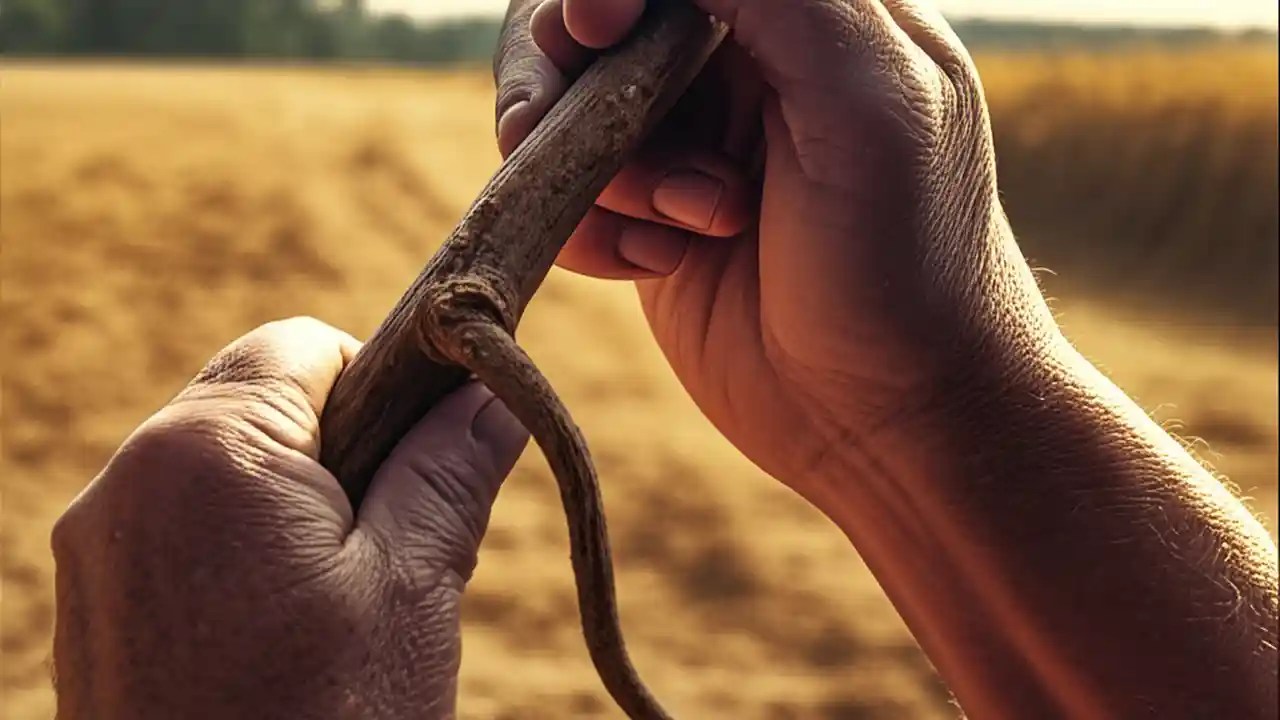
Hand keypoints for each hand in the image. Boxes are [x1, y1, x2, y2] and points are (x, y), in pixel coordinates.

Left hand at [51, 318, 528, 719]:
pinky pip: (184, 535)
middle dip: (342, 453)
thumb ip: (450, 470)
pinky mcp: (98, 612)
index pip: (305, 344)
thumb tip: (496, 391)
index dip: (382, 383)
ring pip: (224, 472)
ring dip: (297, 508)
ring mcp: (97, 552)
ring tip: (347, 608)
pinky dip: (245, 556)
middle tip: (397, 547)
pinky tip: (289, 638)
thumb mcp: (413, 587)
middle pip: (259, 404)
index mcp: (202, 451)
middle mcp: (125, 483)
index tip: (426, 450)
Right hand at [494, 0, 1057, 505]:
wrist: (891, 419)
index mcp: (810, 15)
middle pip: (594, 22)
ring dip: (594, 170)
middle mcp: (743, 69)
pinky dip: (589, 229)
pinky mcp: (652, 223)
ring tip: (676, 227)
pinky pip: (570, 196)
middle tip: (562, 133)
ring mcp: (691, 148)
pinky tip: (659, 266)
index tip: (597, 26)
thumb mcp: (869, 100)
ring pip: (568, 110)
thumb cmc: (907, 261)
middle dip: (572, 77)